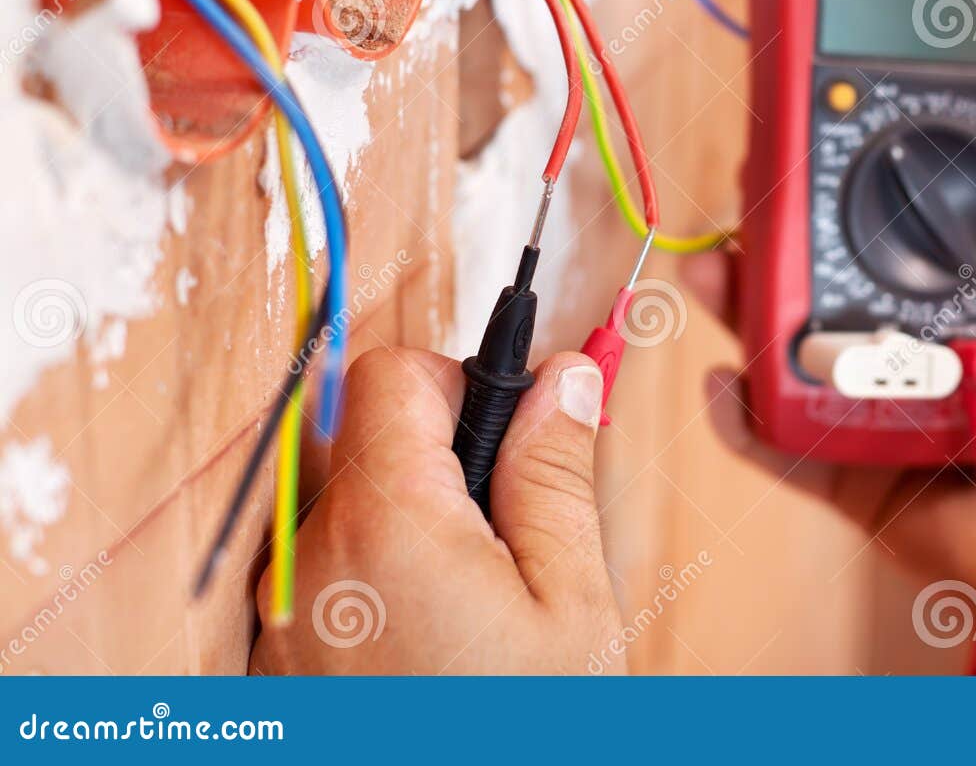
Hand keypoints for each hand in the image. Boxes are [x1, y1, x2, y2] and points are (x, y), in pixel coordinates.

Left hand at [250, 348, 624, 674]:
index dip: (459, 379)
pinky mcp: (276, 664)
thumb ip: (555, 474)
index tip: (508, 422)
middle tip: (510, 525)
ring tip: (478, 600)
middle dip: (442, 457)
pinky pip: (325, 576)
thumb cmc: (523, 736)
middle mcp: (309, 559)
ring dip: (410, 521)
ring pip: (346, 507)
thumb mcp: (570, 604)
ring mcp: (282, 616)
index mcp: (386, 523)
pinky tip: (434, 641)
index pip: (391, 373)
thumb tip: (563, 378)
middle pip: (364, 439)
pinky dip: (377, 579)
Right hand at [687, 126, 975, 673]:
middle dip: (779, 236)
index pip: (905, 228)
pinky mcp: (854, 474)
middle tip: (751, 192)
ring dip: (744, 309)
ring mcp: (877, 409)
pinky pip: (786, 445)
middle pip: (828, 281)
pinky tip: (724, 381)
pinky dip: (744, 418)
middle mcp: (914, 346)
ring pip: (793, 352)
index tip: (830, 131)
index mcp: (970, 301)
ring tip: (719, 273)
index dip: (865, 182)